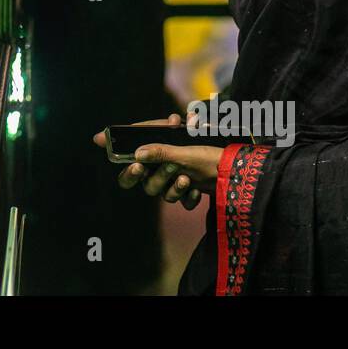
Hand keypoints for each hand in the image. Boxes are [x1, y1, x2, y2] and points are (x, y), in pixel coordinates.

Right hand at [92, 114, 220, 209]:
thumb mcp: (184, 150)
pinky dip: (188, 195)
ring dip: (171, 186)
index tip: (111, 148)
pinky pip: (179, 200)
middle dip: (150, 175)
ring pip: (160, 192)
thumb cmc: (209, 153)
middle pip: (142, 179)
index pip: (130, 152)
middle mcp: (162, 165)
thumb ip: (159, 151)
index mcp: (157, 150)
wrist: (236, 172)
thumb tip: (137, 154)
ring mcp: (173, 179)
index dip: (117, 152)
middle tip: (150, 168)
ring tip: (185, 176)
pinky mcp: (187, 192)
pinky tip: (197, 188)